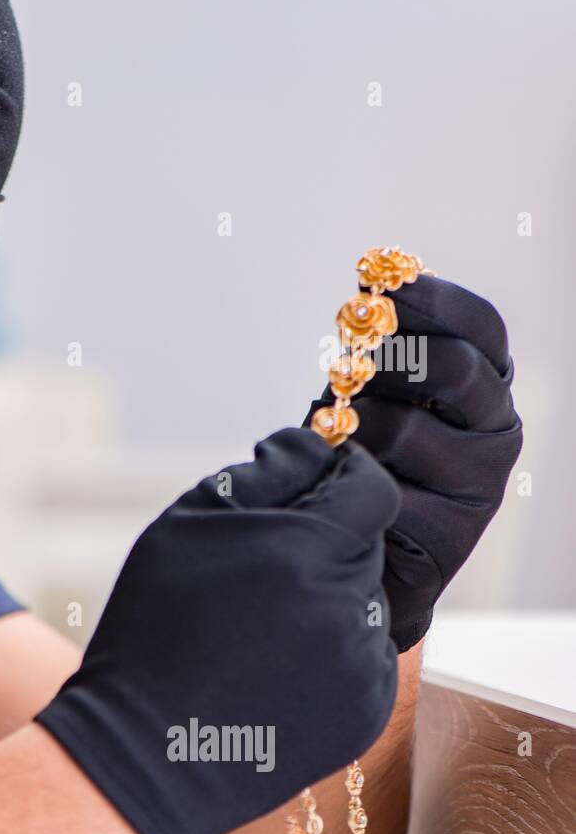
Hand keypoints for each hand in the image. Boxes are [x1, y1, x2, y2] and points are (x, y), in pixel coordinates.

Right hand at [35, 428, 400, 833]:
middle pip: (366, 544)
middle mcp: (349, 604)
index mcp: (308, 549)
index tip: (314, 489)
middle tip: (259, 572)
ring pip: (365, 600)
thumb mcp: (182, 528)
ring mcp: (364, 664)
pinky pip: (363, 657)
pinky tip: (272, 668)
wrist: (145, 748)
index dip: (343, 478)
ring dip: (327, 597)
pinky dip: (329, 652)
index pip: (370, 487)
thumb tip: (318, 444)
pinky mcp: (367, 711)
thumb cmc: (152, 628)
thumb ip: (261, 473)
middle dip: (323, 543)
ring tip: (258, 629)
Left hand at [304, 275, 522, 650]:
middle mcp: (498, 429)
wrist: (353, 551)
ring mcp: (482, 485)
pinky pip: (383, 487)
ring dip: (352, 430)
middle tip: (350, 366)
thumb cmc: (360, 459)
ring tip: (335, 443)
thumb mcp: (365, 394)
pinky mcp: (453, 534)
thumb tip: (368, 292)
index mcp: (485, 385)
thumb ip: (374, 352)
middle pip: (455, 368)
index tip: (383, 282)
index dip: (435, 300)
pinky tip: (341, 486)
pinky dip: (348, 480)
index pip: (481, 329)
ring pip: (404, 429)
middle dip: (392, 358)